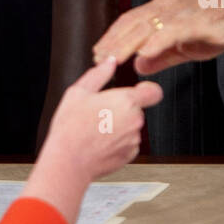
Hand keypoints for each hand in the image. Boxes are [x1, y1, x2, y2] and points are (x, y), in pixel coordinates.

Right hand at [23, 59, 163, 223]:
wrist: (69, 161)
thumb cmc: (71, 126)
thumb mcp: (79, 92)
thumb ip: (99, 74)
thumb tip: (110, 62)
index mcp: (126, 101)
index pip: (154, 91)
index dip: (147, 90)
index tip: (139, 91)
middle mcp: (135, 120)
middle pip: (136, 109)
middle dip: (122, 109)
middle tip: (98, 113)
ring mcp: (134, 140)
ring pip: (131, 127)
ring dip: (119, 126)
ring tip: (95, 129)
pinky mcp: (129, 156)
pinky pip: (127, 143)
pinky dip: (117, 142)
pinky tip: (98, 142)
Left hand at [92, 0, 223, 73]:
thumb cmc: (212, 26)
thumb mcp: (182, 46)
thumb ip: (161, 55)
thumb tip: (138, 66)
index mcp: (161, 12)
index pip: (130, 22)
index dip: (112, 37)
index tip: (97, 54)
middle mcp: (167, 8)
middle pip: (134, 24)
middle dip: (114, 42)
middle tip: (99, 59)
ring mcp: (183, 13)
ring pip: (150, 26)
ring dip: (129, 42)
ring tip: (114, 58)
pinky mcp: (200, 20)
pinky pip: (175, 30)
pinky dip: (158, 40)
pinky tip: (145, 52)